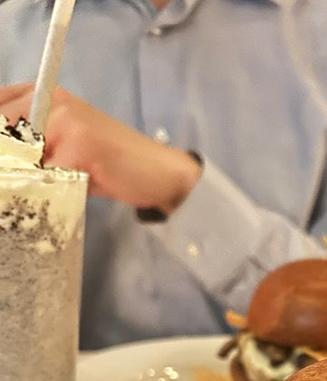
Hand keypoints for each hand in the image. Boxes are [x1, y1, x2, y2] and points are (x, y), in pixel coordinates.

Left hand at [0, 83, 200, 214]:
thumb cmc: (112, 161)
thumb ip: (31, 141)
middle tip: (44, 174)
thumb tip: (5, 155)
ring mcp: (66, 119)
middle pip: (4, 132)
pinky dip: (58, 188)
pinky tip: (80, 184)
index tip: (14, 157)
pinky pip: (48, 175)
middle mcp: (52, 98)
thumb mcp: (64, 142)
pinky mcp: (80, 145)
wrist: (158, 172)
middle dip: (15, 160)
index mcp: (45, 93)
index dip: (2, 139)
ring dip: (36, 176)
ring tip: (67, 178)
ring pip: (23, 156)